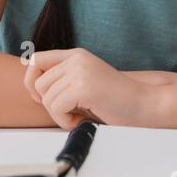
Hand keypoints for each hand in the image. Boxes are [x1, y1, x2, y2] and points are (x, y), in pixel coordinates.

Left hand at [23, 48, 156, 129]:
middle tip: (70, 112)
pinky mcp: (84, 86)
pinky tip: (81, 120)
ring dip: (59, 115)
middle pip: (38, 83)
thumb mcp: (83, 83)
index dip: (31, 82)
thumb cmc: (114, 101)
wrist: (144, 105)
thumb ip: (62, 81)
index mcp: (75, 55)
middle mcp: (76, 58)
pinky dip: (65, 121)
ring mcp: (80, 71)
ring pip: (46, 97)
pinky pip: (56, 107)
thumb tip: (31, 89)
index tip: (42, 98)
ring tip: (79, 116)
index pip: (35, 60)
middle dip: (49, 105)